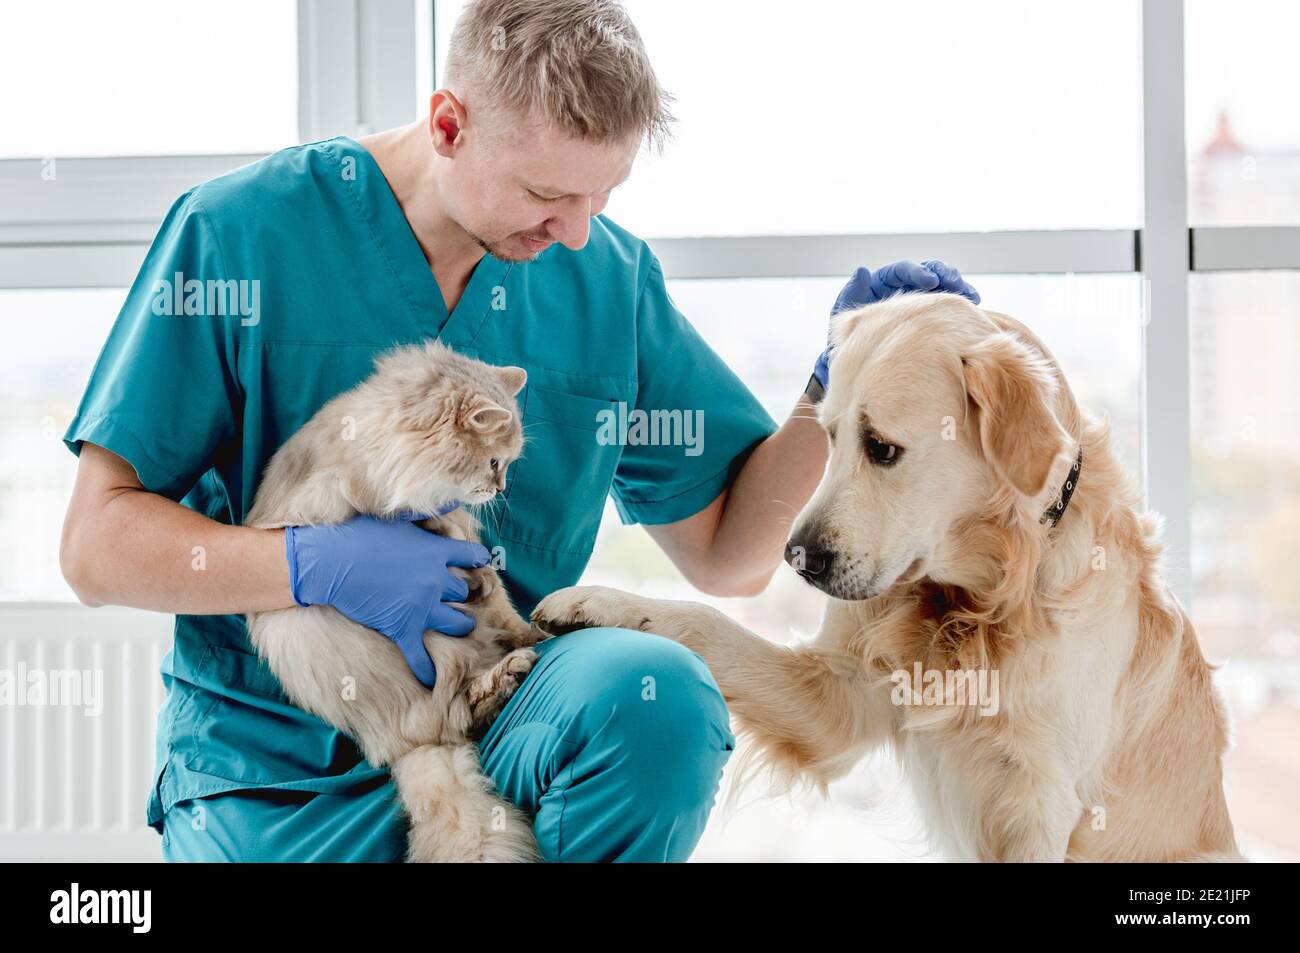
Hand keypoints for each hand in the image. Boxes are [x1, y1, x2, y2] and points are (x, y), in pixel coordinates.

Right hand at [285, 511, 490, 688]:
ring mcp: (421, 606)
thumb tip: (451, 498)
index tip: (477, 563)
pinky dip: (427, 669)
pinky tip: (432, 680)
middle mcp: (436, 580)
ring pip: (457, 623)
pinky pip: (421, 656)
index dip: (477, 560)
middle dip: (464, 593)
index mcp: (438, 551)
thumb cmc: (360, 533)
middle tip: (459, 595)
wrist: (330, 560)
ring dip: (460, 625)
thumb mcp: (399, 516)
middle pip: (466, 592)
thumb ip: (427, 513)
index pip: (474, 556)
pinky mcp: (402, 627)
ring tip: (460, 626)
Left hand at [810, 260, 979, 394]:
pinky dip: (961, 301)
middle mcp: (900, 288)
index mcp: (879, 284)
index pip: (901, 270)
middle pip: (926, 271)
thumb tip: (862, 270)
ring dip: (958, 285)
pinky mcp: (929, 313)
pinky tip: (974, 306)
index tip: (930, 281)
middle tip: (956, 284)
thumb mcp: (845, 321)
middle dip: (943, 274)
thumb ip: (851, 296)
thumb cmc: (846, 345)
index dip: (917, 272)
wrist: (857, 371)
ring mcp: (917, 300)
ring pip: (941, 284)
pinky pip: (947, 303)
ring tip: (972, 296)